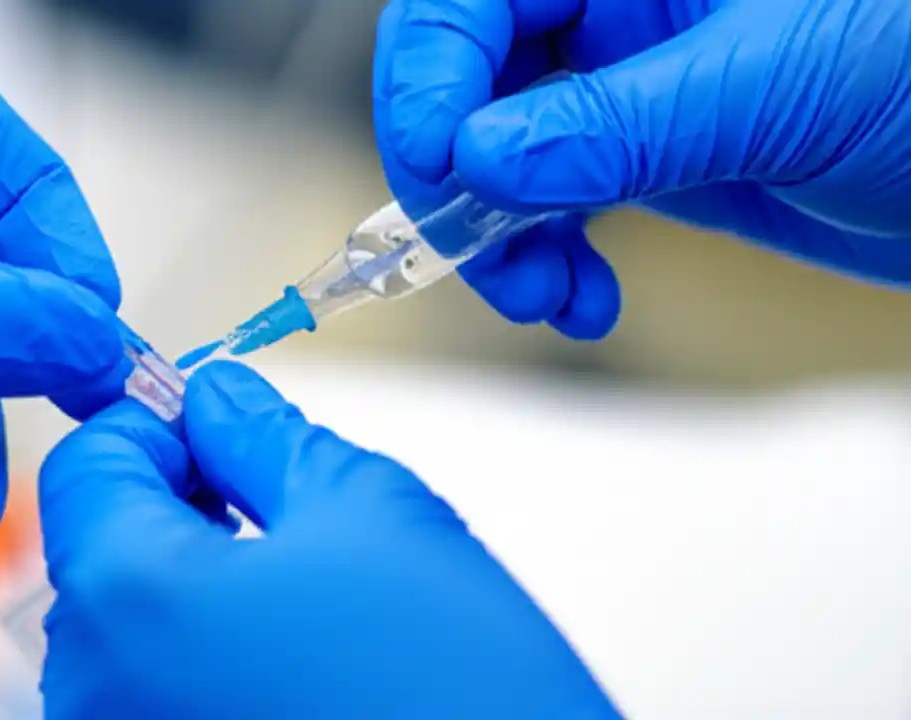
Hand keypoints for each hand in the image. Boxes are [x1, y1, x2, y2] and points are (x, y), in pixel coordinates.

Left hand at [38, 362, 618, 718]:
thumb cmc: (450, 685)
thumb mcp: (369, 513)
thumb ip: (267, 437)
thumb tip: (218, 398)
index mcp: (125, 595)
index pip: (87, 464)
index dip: (156, 424)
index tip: (223, 427)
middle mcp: (91, 688)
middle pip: (100, 547)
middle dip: (179, 502)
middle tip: (277, 499)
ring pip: (128, 625)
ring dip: (195, 580)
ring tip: (303, 589)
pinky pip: (152, 693)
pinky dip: (203, 654)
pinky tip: (293, 659)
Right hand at [374, 0, 910, 339]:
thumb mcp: (778, 87)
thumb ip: (619, 123)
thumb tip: (480, 159)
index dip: (428, 77)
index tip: (438, 169)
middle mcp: (619, 7)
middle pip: (467, 77)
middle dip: (455, 173)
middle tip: (471, 248)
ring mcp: (629, 85)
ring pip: (499, 154)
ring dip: (498, 238)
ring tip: (542, 297)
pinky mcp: (649, 154)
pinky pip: (554, 206)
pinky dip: (548, 262)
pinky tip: (582, 301)